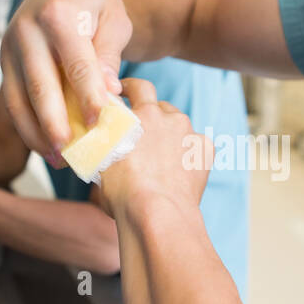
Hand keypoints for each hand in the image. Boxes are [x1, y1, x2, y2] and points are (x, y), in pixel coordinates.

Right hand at [0, 0, 128, 158]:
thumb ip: (109, 54)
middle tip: (72, 153)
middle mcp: (26, 29)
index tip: (100, 124)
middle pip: (41, 85)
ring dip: (38, 133)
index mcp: (58, 13)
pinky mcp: (4, 60)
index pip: (76, 64)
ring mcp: (10, 45)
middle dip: (56, 123)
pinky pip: (13, 100)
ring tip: (60, 160)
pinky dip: (28, 126)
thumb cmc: (96, 1)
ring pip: (20, 98)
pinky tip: (47, 148)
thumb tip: (109, 91)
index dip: (88, 97)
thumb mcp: (115, 19)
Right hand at [98, 77, 212, 219]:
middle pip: (158, 102)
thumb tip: (99, 146)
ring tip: (161, 158)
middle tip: (143, 129)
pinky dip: (189, 151)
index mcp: (136, 115)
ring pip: (178, 123)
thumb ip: (103, 145)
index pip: (134, 87)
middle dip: (150, 110)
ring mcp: (187, 130)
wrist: (158, 215)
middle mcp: (163, 115)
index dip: (128, 88)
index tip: (125, 93)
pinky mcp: (205, 148)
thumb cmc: (124, 195)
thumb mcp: (100, 166)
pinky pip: (196, 143)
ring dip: (170, 133)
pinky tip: (180, 170)